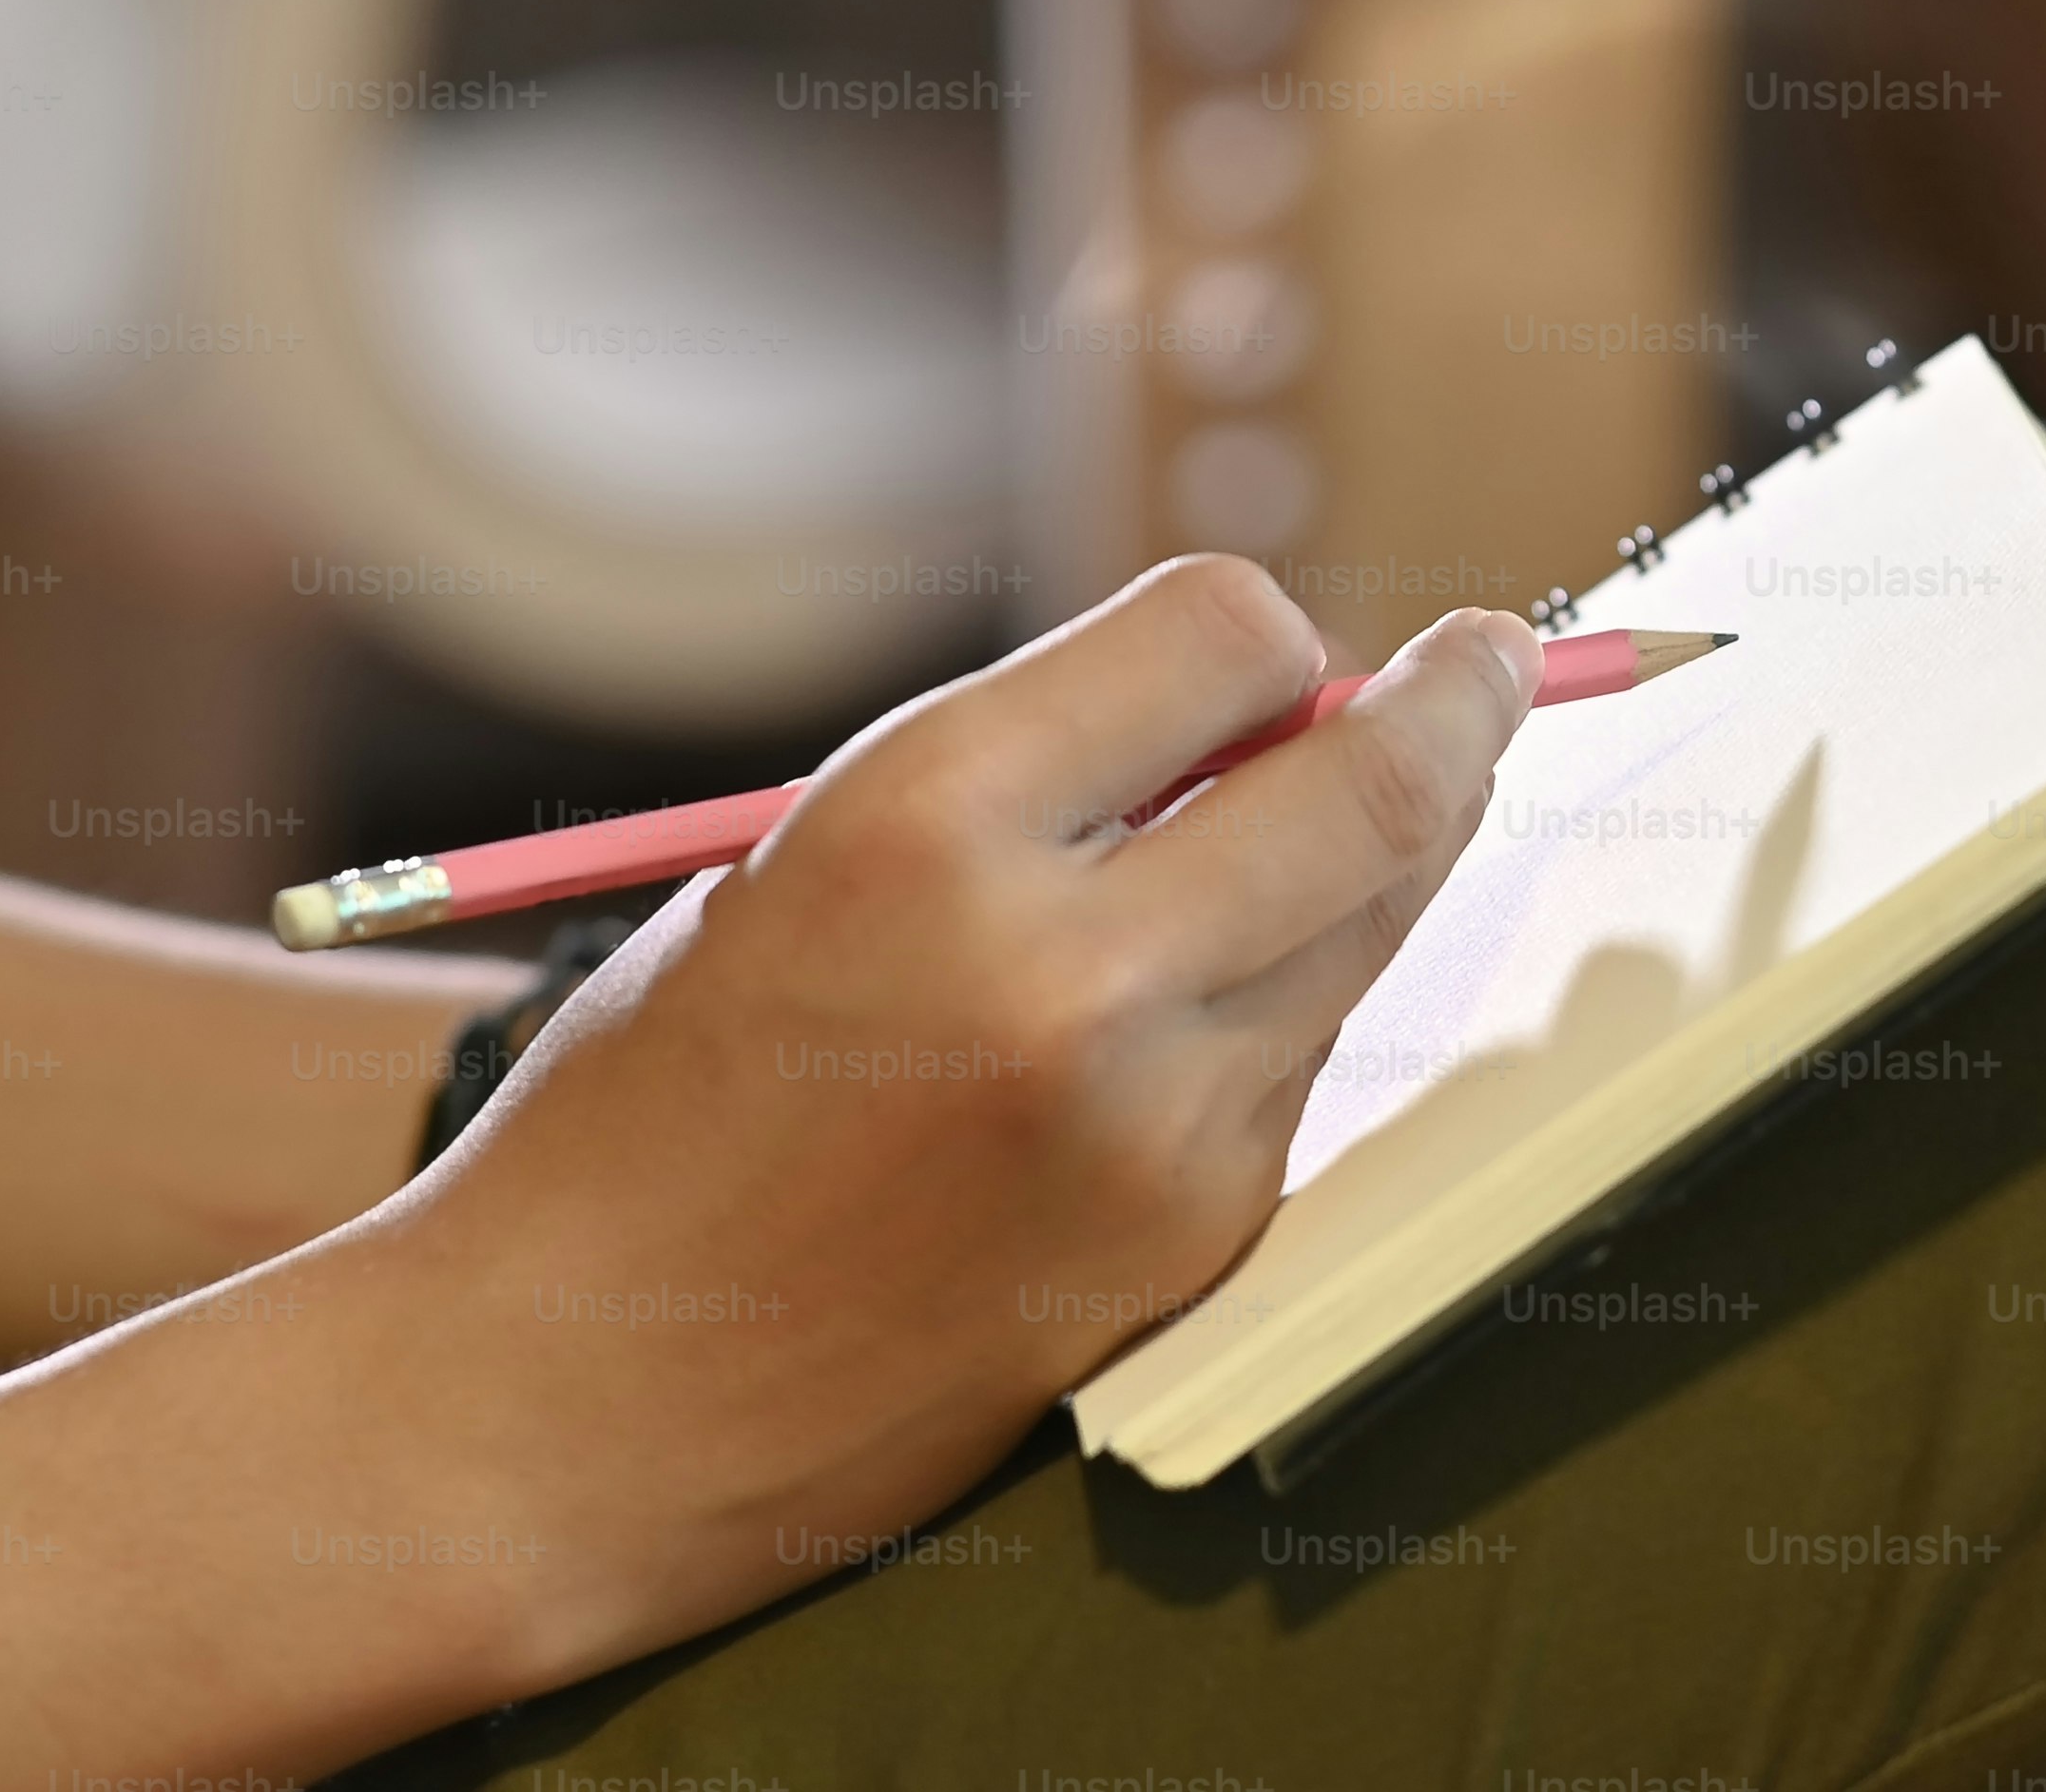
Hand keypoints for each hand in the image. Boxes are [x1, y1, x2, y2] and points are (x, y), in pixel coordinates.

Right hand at [324, 558, 1532, 1672]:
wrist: (551, 1410)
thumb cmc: (645, 1114)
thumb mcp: (797, 867)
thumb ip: (1030, 782)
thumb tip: (1267, 706)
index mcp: (924, 826)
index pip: (1228, 635)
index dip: (1273, 634)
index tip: (1311, 642)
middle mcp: (1062, 970)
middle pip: (1378, 782)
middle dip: (1462, 701)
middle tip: (1494, 661)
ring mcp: (1149, 1125)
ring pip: (1366, 929)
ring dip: (1361, 869)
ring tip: (1320, 838)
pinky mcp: (1190, 1243)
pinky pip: (1298, 1071)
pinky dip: (1271, 1021)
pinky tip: (1167, 1039)